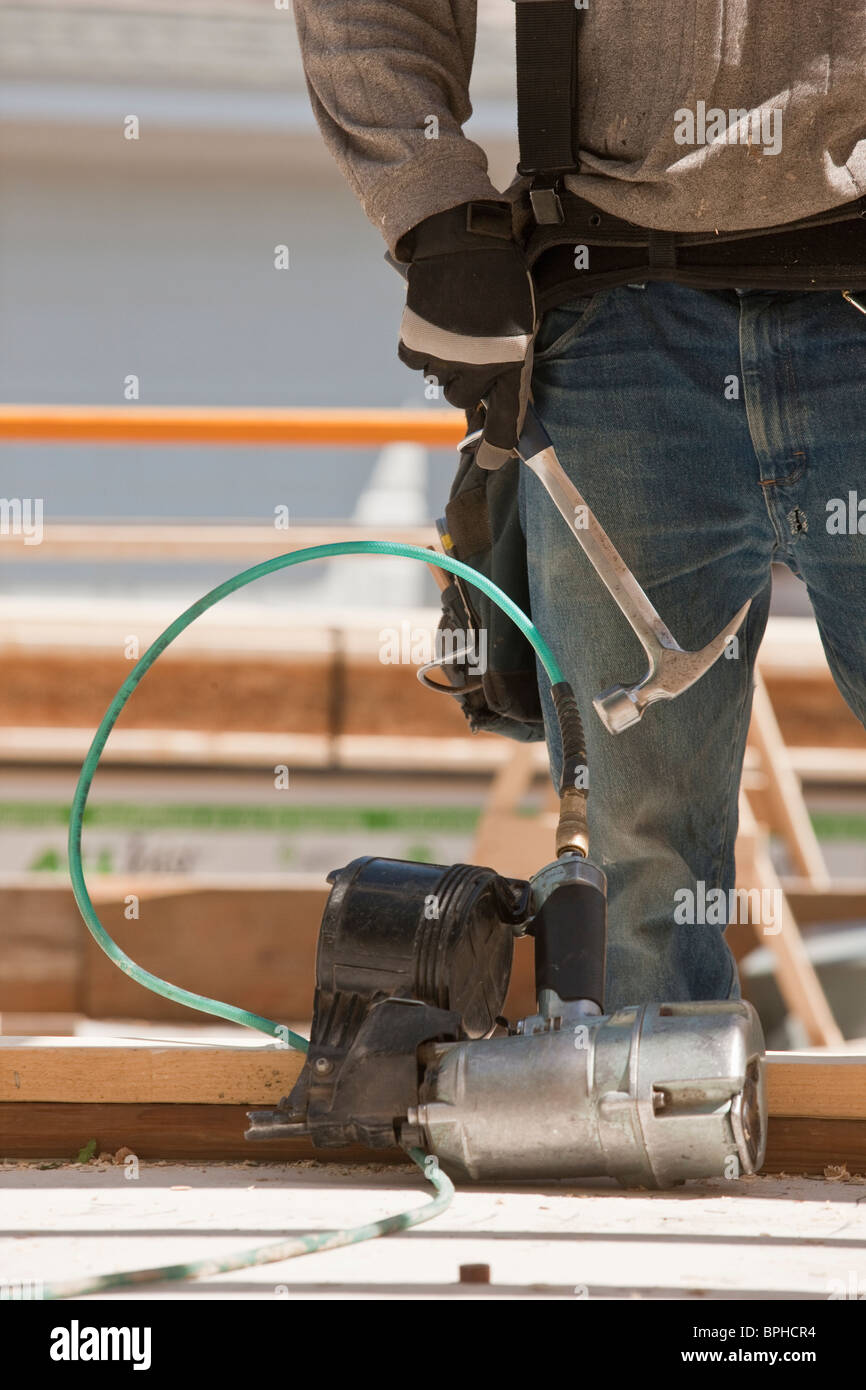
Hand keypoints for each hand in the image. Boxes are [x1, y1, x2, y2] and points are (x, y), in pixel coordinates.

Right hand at [396, 201, 535, 469]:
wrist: (465, 240)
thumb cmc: (503, 283)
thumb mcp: (521, 327)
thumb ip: (511, 368)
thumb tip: (492, 407)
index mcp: (512, 363)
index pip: (505, 423)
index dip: (498, 449)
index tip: (495, 463)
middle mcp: (479, 367)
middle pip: (464, 400)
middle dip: (468, 381)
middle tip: (474, 348)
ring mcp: (445, 357)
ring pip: (439, 382)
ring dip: (445, 362)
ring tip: (457, 326)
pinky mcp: (415, 343)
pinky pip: (416, 362)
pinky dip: (422, 348)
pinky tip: (436, 322)